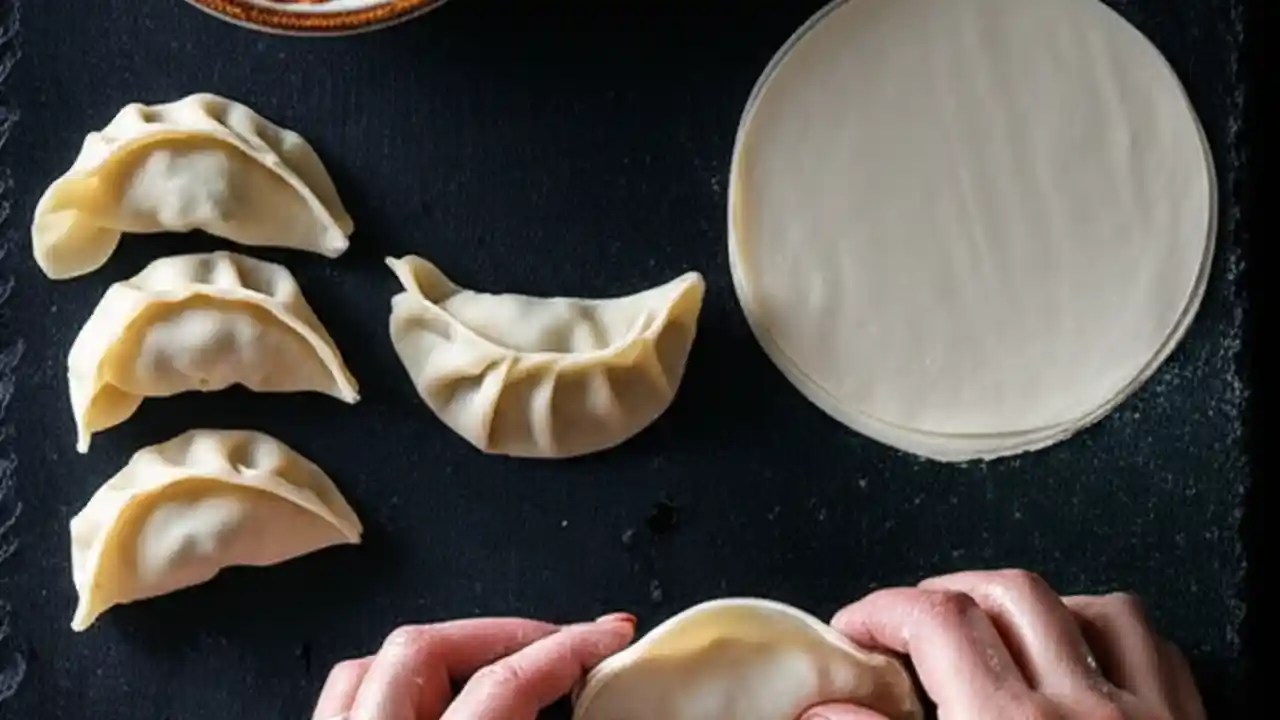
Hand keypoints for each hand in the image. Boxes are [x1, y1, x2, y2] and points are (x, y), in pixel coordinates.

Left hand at [312, 614, 634, 719]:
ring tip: (497, 664)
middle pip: (422, 648)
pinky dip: (390, 682)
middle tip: (561, 644)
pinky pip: (344, 699)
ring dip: (440, 651)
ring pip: (368, 664)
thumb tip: (577, 700)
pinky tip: (433, 700)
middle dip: (501, 633)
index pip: (504, 687)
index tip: (610, 635)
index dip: (567, 651)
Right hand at [805, 569, 1203, 719]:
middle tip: (914, 628)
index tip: (855, 629)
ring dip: (1034, 608)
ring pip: (1090, 607)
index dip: (880, 610)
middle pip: (1004, 593)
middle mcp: (1080, 710)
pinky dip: (1109, 637)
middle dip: (948, 596)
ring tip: (998, 634)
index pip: (934, 622)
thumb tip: (824, 708)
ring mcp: (1146, 716)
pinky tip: (1083, 659)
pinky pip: (1156, 648)